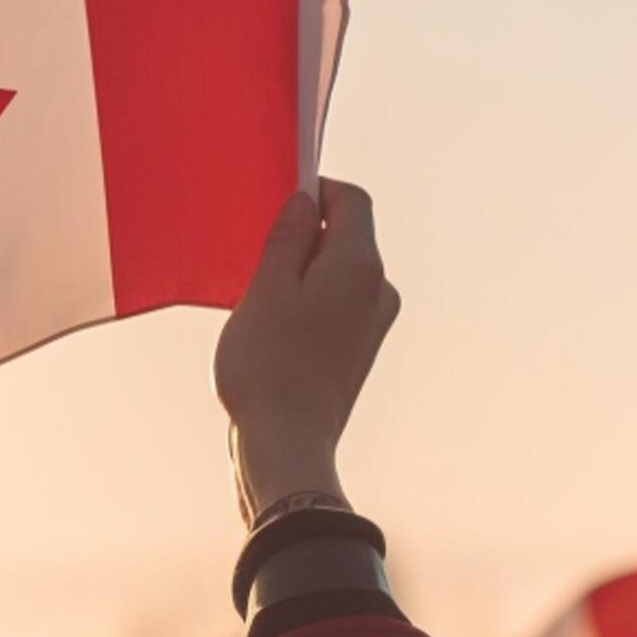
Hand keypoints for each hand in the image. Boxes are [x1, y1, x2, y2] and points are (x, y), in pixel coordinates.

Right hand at [213, 180, 399, 522]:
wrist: (286, 446)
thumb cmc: (269, 367)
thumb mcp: (267, 287)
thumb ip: (289, 236)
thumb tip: (306, 201)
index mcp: (361, 266)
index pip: (352, 200)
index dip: (315, 190)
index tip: (276, 205)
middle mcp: (379, 291)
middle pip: (346, 236)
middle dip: (303, 237)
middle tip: (258, 263)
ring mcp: (373, 325)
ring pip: (337, 274)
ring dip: (300, 275)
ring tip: (261, 307)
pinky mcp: (358, 354)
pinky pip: (335, 307)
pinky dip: (307, 305)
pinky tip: (273, 333)